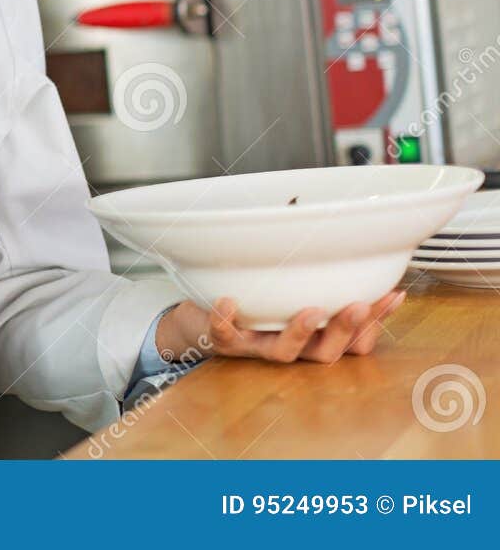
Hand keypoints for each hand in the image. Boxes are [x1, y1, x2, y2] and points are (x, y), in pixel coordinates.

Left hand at [154, 289, 406, 364]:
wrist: (204, 321)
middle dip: (346, 330)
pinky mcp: (224, 341)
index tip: (393, 294)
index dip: (376, 323)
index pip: (355, 342)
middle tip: (359, 306)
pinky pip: (224, 337)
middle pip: (327, 352)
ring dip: (299, 333)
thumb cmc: (257, 303)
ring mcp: (258, 346)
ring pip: (285, 352)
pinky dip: (225, 321)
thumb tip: (359, 245)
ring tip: (309, 312)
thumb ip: (324, 277)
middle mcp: (291, 348)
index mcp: (314, 337)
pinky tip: (227, 301)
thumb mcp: (295, 291)